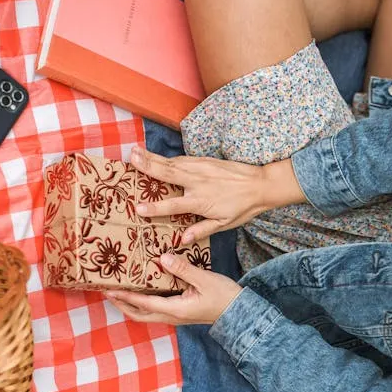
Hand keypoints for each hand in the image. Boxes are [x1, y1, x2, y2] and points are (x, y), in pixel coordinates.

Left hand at [107, 253, 242, 325]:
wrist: (239, 312)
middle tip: (107, 292)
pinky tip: (142, 291)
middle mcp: (172, 316)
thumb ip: (183, 269)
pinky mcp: (179, 312)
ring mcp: (175, 316)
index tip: (110, 290)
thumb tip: (162, 258)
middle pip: (139, 315)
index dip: (126, 297)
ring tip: (118, 292)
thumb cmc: (223, 296)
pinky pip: (155, 309)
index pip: (144, 304)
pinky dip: (143, 303)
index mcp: (175, 309)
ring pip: (146, 314)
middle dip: (122, 304)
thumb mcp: (204, 279)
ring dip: (130, 305)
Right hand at [130, 146, 303, 241]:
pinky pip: (181, 159)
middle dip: (148, 166)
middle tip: (130, 158)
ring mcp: (201, 168)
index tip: (138, 208)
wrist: (261, 185)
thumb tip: (182, 239)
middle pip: (169, 173)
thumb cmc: (242, 208)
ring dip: (153, 157)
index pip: (174, 205)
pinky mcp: (205, 160)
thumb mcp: (224, 224)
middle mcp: (198, 182)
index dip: (155, 207)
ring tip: (134, 152)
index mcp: (202, 201)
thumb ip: (202, 229)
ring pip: (172, 162)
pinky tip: (154, 155)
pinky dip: (166, 158)